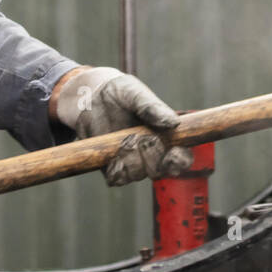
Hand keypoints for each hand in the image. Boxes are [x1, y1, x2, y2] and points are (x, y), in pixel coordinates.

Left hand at [53, 66, 194, 185]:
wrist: (90, 95)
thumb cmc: (120, 93)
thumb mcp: (135, 93)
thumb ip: (153, 107)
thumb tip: (174, 123)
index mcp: (165, 137)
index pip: (181, 158)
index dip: (180, 160)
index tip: (173, 152)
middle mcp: (150, 154)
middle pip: (159, 170)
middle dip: (151, 156)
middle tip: (141, 137)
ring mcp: (130, 162)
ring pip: (138, 175)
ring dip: (132, 159)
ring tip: (124, 139)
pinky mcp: (110, 166)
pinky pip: (116, 179)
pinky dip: (116, 170)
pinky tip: (113, 154)